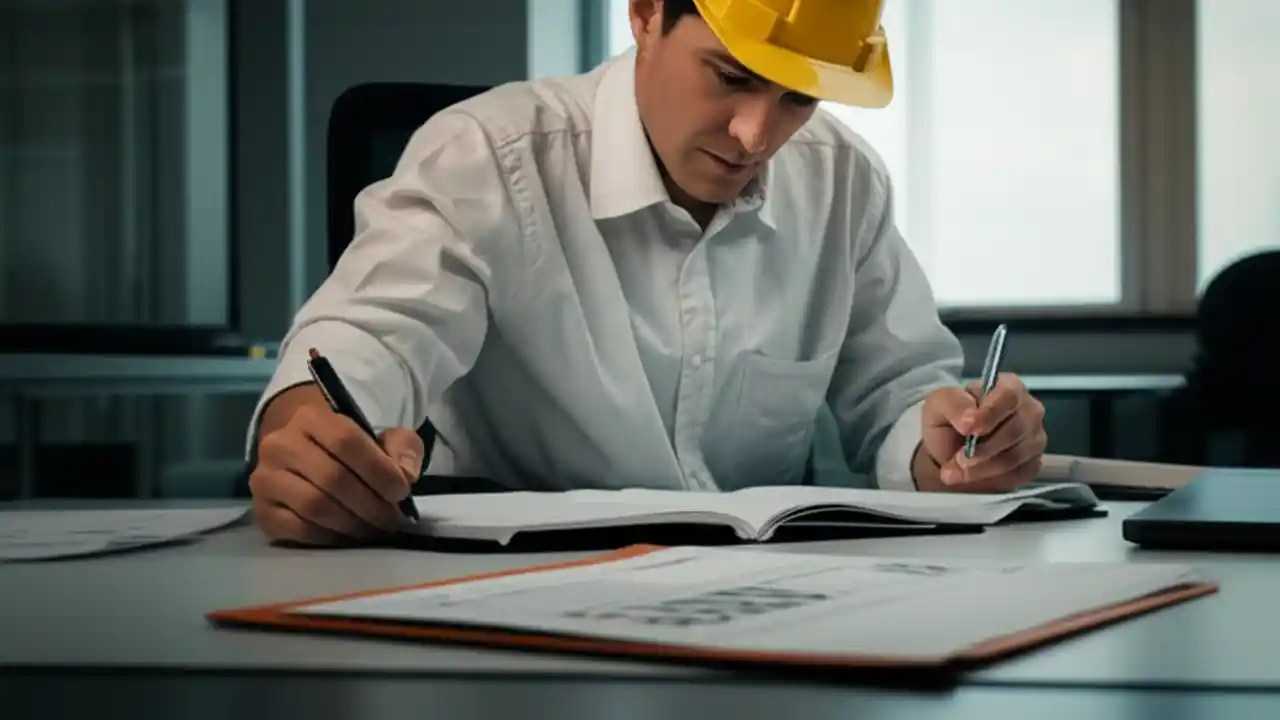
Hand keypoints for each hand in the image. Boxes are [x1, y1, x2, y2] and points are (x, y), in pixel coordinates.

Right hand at [249, 403, 422, 544]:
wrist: (305, 460)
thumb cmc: (351, 450)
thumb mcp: (382, 438)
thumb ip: (402, 448)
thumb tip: (405, 475)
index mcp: (311, 417)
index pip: (347, 441)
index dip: (379, 470)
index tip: (401, 492)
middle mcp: (280, 444)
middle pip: (332, 478)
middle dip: (370, 504)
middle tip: (391, 519)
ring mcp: (265, 477)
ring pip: (314, 505)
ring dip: (351, 523)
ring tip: (373, 529)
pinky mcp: (261, 509)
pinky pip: (297, 528)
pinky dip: (327, 536)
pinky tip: (345, 535)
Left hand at [914, 373, 1046, 492]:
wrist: (949, 455)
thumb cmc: (949, 422)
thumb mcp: (939, 405)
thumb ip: (954, 404)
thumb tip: (969, 419)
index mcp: (1008, 386)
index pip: (1009, 395)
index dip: (990, 413)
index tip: (968, 429)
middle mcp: (1028, 410)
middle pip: (1015, 429)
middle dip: (981, 449)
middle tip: (956, 460)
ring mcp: (1035, 438)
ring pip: (1015, 456)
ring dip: (981, 467)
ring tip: (955, 471)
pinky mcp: (1033, 464)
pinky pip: (1017, 473)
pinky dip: (990, 478)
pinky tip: (972, 476)